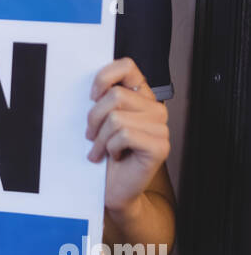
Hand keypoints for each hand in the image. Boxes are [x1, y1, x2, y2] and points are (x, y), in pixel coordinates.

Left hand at [85, 56, 169, 214]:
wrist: (114, 188)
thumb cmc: (106, 154)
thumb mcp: (100, 120)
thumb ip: (103, 97)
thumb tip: (93, 85)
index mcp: (142, 96)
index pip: (127, 66)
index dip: (104, 78)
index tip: (92, 97)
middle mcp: (155, 109)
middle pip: (115, 96)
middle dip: (94, 118)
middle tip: (92, 135)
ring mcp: (161, 128)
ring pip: (116, 118)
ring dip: (100, 138)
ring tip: (101, 149)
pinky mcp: (160, 146)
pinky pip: (124, 135)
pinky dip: (111, 148)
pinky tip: (115, 156)